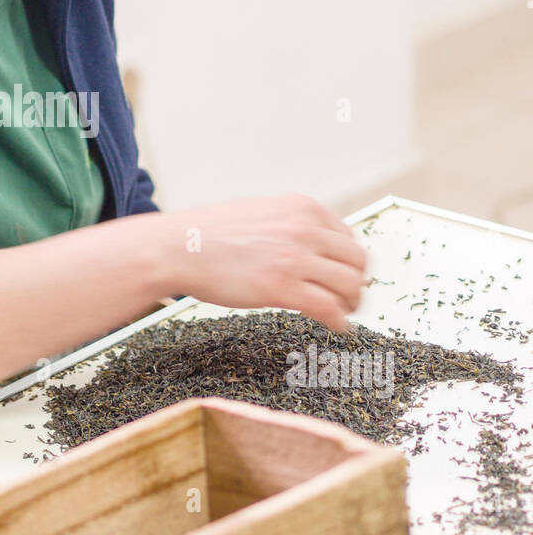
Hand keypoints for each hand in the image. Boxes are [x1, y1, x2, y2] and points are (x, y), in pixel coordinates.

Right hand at [155, 192, 367, 333]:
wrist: (177, 246)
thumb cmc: (207, 234)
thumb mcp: (260, 214)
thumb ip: (289, 226)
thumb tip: (306, 247)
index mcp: (302, 207)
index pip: (348, 237)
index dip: (349, 262)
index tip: (344, 276)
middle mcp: (305, 229)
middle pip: (356, 261)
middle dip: (357, 283)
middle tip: (351, 299)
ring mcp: (295, 258)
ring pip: (349, 285)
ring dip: (352, 303)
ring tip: (343, 314)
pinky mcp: (283, 287)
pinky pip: (328, 308)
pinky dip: (340, 321)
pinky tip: (337, 327)